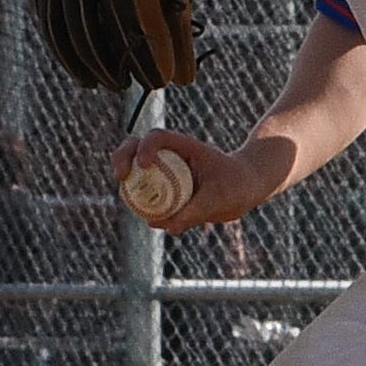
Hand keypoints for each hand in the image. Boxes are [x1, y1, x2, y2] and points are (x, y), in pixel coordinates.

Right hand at [112, 129, 269, 235]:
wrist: (245, 190)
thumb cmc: (236, 186)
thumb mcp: (219, 199)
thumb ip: (194, 212)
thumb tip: (169, 228)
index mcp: (184, 146)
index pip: (157, 137)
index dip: (145, 146)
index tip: (145, 165)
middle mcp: (170, 155)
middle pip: (135, 147)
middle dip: (121, 157)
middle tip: (121, 177)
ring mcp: (165, 170)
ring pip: (136, 171)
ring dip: (127, 183)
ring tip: (130, 203)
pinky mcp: (166, 189)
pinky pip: (147, 196)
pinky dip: (141, 205)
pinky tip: (151, 220)